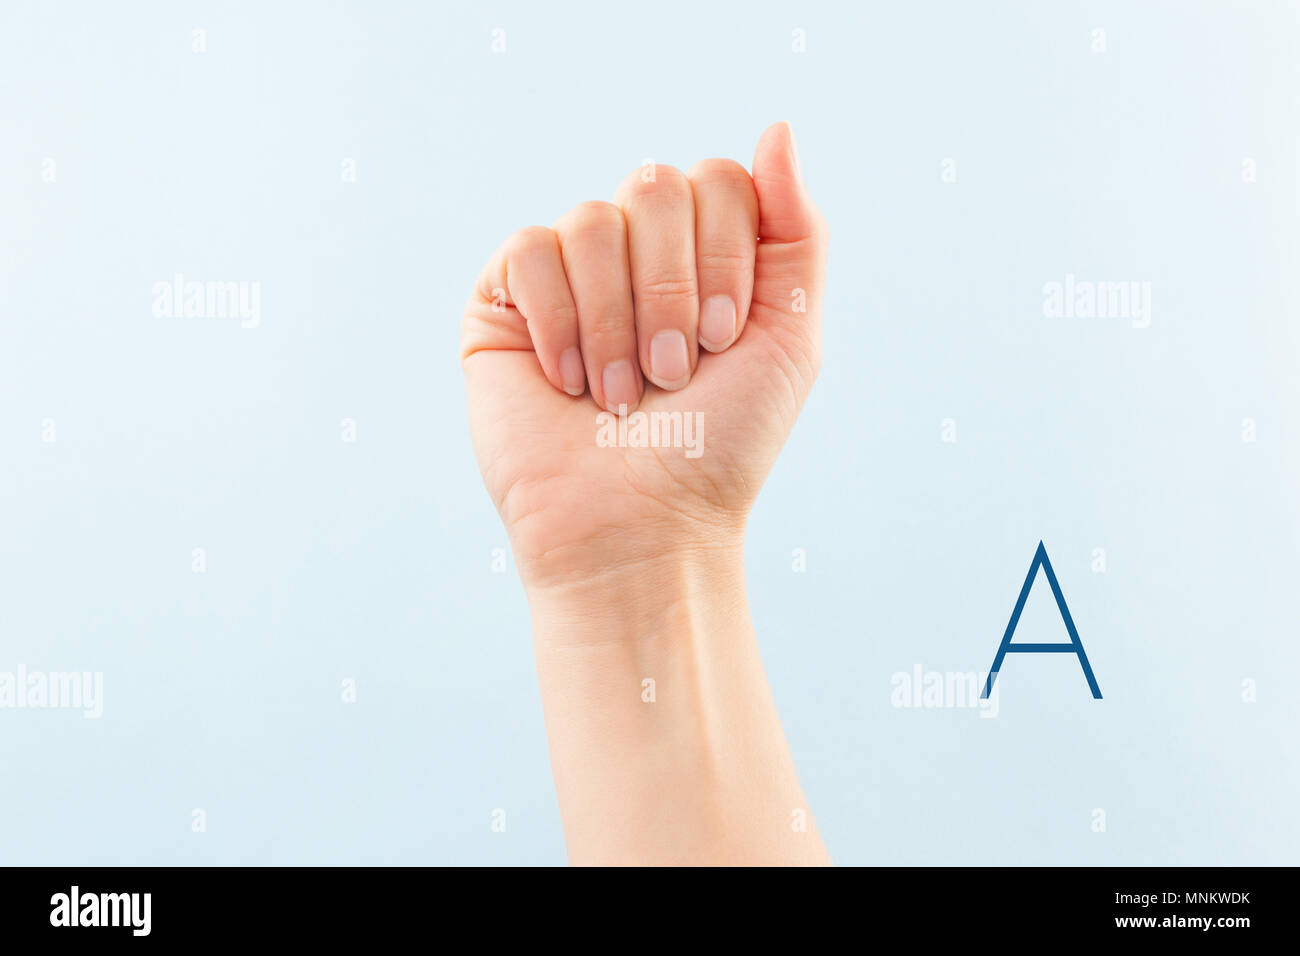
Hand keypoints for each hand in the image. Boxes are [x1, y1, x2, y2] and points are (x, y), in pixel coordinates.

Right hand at [461, 123, 826, 591]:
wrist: (640, 526)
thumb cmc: (719, 445)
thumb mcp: (790, 336)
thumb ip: (795, 229)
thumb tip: (777, 126)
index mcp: (702, 254)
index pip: (719, 179)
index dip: (723, 256)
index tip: (721, 341)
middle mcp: (635, 253)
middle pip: (655, 185)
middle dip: (673, 288)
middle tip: (671, 372)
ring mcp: (569, 274)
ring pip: (593, 219)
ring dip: (617, 320)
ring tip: (619, 394)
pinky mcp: (504, 301)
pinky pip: (528, 250)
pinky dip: (560, 321)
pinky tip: (567, 383)